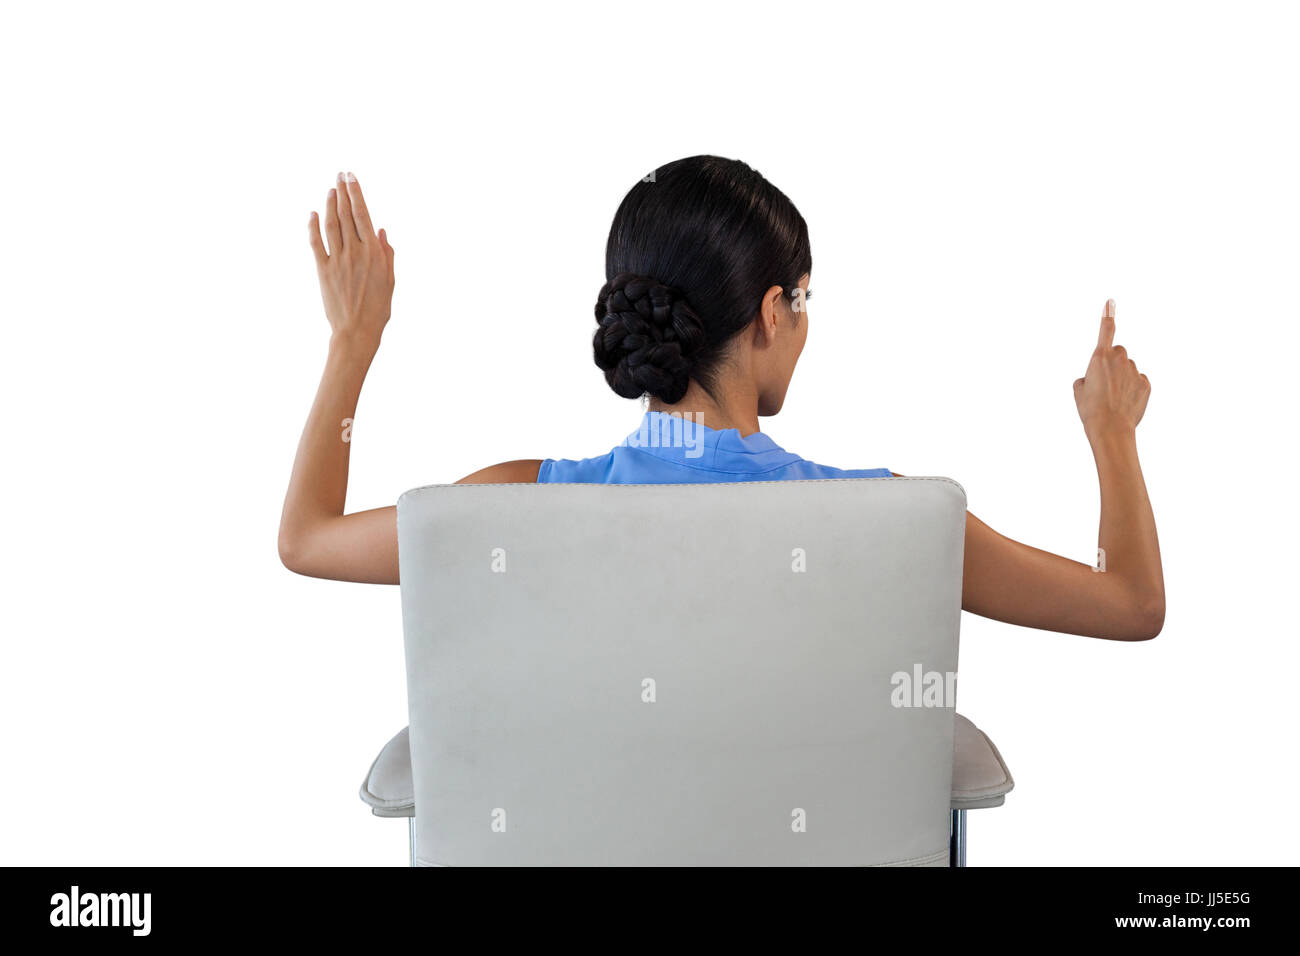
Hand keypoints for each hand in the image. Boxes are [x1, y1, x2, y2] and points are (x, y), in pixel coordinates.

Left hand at [309, 172, 394, 346]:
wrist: (357, 331)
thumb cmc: (378, 308)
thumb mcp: (390, 280)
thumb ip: (386, 254)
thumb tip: (381, 231)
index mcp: (374, 252)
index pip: (362, 214)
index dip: (355, 192)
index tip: (351, 177)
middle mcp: (355, 251)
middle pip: (345, 214)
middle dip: (342, 192)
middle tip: (339, 175)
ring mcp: (337, 260)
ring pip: (330, 224)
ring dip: (329, 204)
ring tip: (330, 190)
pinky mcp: (323, 270)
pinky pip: (315, 243)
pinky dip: (312, 227)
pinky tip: (311, 214)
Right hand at [1073, 299, 1150, 440]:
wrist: (1111, 429)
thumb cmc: (1090, 410)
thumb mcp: (1078, 391)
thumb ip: (1086, 376)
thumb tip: (1093, 377)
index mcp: (1099, 357)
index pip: (1105, 330)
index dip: (1108, 314)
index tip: (1111, 301)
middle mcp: (1119, 360)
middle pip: (1118, 352)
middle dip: (1112, 362)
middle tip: (1104, 383)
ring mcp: (1134, 371)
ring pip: (1128, 368)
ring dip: (1122, 377)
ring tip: (1113, 398)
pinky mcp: (1145, 383)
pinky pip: (1138, 380)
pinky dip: (1132, 388)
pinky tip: (1124, 402)